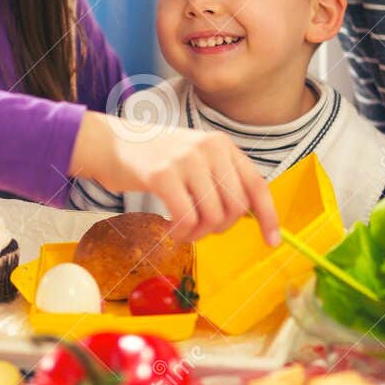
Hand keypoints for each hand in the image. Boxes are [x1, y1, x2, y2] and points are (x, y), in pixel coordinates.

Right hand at [70, 113, 280, 245]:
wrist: (111, 144)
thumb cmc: (155, 158)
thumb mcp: (195, 157)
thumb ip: (220, 179)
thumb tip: (246, 216)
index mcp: (222, 145)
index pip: (257, 184)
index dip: (268, 216)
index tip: (273, 241)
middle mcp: (209, 148)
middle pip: (235, 207)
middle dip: (220, 228)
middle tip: (200, 229)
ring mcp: (186, 160)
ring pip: (212, 217)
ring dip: (199, 234)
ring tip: (182, 229)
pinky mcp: (163, 175)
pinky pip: (186, 219)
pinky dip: (182, 233)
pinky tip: (171, 228)